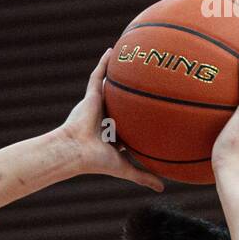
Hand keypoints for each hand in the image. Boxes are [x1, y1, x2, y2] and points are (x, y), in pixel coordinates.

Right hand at [58, 51, 163, 190]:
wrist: (75, 151)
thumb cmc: (96, 161)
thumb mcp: (125, 169)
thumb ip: (143, 176)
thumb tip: (163, 189)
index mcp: (114, 134)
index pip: (130, 126)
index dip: (140, 120)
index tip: (154, 115)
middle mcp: (108, 118)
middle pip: (124, 104)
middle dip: (133, 97)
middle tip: (149, 85)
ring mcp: (99, 106)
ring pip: (113, 88)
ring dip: (120, 75)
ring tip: (134, 60)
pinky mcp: (91, 96)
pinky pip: (98, 75)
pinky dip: (104, 63)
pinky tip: (113, 50)